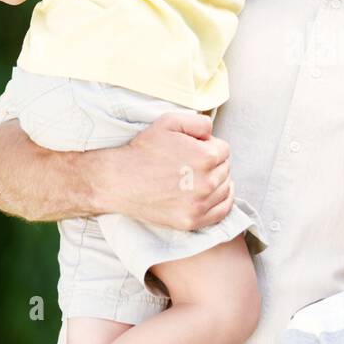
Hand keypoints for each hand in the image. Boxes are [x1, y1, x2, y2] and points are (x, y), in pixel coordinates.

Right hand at [98, 111, 235, 229]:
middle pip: (225, 168)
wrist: (118, 180)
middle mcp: (207, 182)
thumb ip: (199, 121)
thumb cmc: (143, 150)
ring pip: (225, 188)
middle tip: (190, 163)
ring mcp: (199, 204)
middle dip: (213, 163)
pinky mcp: (191, 221)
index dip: (208, 146)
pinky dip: (222, 201)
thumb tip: (213, 134)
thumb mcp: (169, 122)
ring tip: (196, 177)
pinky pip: (222, 211)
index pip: (224, 149)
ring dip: (216, 181)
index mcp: (206, 156)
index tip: (193, 149)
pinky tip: (213, 193)